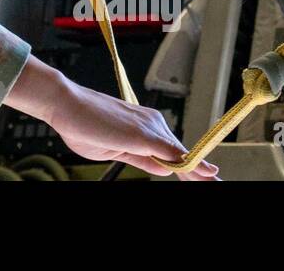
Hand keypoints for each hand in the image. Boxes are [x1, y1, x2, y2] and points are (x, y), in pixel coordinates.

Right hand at [5, 57, 219, 180]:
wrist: (65, 103)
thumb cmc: (81, 124)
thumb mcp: (114, 149)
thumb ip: (141, 158)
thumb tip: (164, 168)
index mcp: (144, 126)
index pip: (173, 150)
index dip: (192, 166)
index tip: (209, 175)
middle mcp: (152, 122)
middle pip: (180, 153)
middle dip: (196, 170)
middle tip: (217, 181)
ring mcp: (150, 127)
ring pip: (180, 154)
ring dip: (195, 170)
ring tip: (213, 179)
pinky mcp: (145, 135)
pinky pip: (174, 154)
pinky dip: (192, 165)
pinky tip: (207, 173)